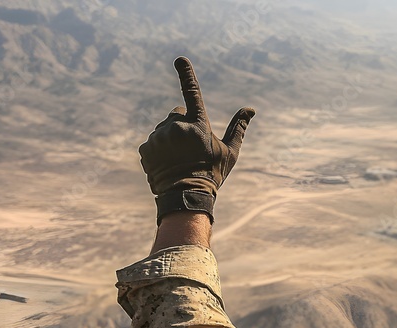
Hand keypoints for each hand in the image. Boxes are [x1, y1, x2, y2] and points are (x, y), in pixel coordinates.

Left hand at [139, 57, 255, 196]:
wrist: (186, 198)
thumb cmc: (212, 174)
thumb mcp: (230, 152)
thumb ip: (239, 127)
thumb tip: (251, 109)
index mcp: (198, 124)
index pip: (192, 93)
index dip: (186, 74)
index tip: (179, 60)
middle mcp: (176, 126)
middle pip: (176, 115)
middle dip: (182, 125)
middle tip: (190, 147)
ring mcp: (159, 137)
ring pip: (164, 130)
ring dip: (170, 139)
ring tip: (179, 160)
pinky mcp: (146, 148)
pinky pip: (152, 143)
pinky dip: (158, 151)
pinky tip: (167, 166)